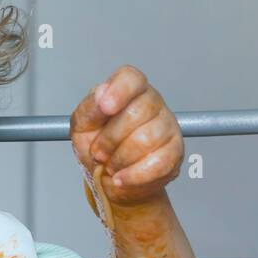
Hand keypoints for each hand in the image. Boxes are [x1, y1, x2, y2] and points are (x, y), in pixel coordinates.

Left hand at [70, 65, 183, 205]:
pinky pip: (159, 163)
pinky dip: (134, 175)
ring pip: (148, 139)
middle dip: (110, 138)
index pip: (131, 78)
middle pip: (138, 112)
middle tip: (98, 152)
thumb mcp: (82, 127)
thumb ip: (88, 108)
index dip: (119, 90)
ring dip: (120, 158)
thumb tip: (101, 94)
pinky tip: (121, 177)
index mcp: (129, 91)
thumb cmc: (99, 148)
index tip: (105, 107)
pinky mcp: (174, 153)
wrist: (111, 179)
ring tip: (111, 164)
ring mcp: (167, 127)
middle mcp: (152, 103)